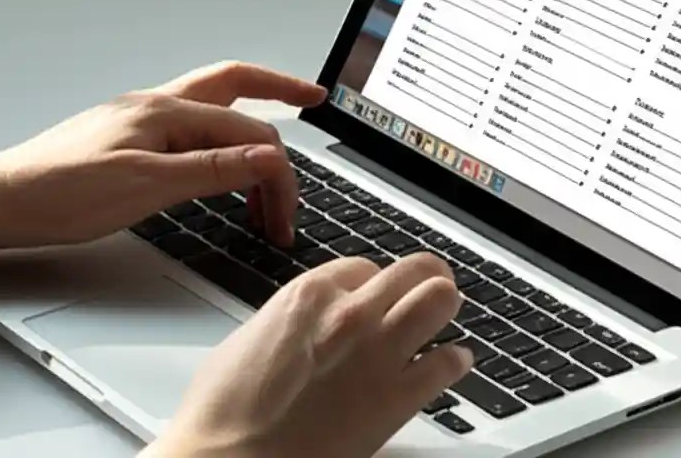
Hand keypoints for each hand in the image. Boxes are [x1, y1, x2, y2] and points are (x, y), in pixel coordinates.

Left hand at [0, 61, 325, 255]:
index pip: (248, 134)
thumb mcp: (146, 187)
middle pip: (233, 85)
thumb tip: (268, 157)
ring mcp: (140, 122)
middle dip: (278, 90)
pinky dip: (219, 141)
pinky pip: (189, 129)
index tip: (285, 215)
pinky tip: (218, 163)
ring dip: (248, 125)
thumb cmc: (58, 193)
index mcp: (166, 112)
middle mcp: (156, 107)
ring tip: (269, 162)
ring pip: (212, 108)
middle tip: (312, 100)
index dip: (278, 175)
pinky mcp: (127, 142)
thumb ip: (213, 169)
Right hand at [145, 253, 473, 457]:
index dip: (373, 284)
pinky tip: (453, 363)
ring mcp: (379, 352)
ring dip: (444, 305)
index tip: (377, 297)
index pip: (365, 267)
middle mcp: (350, 313)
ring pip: (440, 299)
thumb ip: (292, 321)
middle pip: (415, 270)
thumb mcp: (251, 339)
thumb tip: (307, 325)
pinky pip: (449, 362)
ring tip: (444, 316)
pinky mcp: (398, 397)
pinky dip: (456, 361)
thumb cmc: (224, 413)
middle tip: (430, 288)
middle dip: (424, 278)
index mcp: (309, 294)